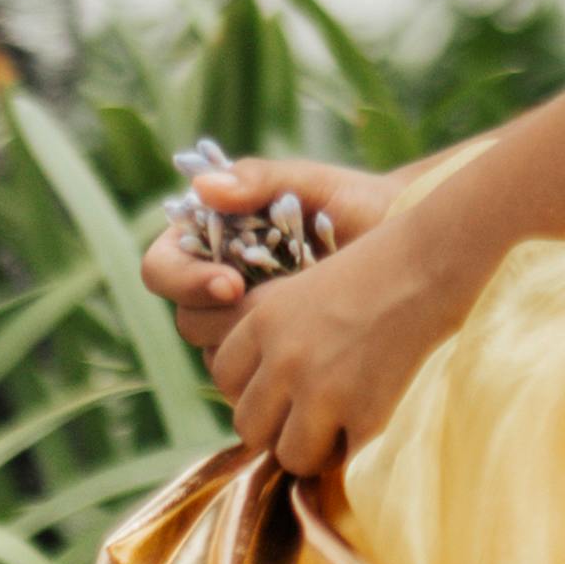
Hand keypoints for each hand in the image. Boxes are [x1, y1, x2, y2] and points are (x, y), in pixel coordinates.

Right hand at [142, 155, 387, 366]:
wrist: (402, 242)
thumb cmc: (351, 203)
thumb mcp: (308, 183)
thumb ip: (257, 179)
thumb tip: (202, 187)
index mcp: (207, 243)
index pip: (162, 270)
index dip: (186, 282)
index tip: (233, 284)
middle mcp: (216, 288)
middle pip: (188, 321)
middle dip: (226, 320)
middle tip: (274, 312)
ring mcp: (245, 330)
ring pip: (218, 359)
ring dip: (253, 350)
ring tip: (303, 330)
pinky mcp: (274, 362)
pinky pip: (255, 384)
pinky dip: (275, 374)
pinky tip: (315, 356)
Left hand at [210, 211, 472, 485]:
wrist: (434, 264)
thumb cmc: (378, 264)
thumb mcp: (305, 287)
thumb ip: (275, 333)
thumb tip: (265, 384)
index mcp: (264, 320)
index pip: (222, 377)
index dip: (249, 387)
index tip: (276, 385)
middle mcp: (285, 359)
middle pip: (247, 426)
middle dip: (273, 426)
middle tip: (304, 414)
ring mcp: (324, 390)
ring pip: (288, 455)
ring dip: (309, 449)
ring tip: (333, 430)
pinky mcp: (366, 414)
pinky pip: (340, 459)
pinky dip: (353, 449)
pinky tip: (367, 422)